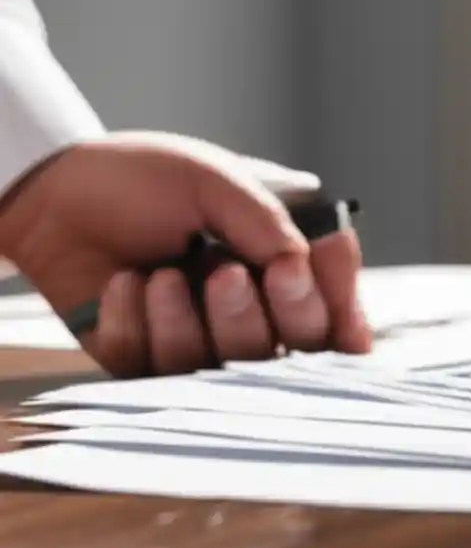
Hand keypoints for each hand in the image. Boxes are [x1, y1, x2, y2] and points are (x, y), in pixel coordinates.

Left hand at [0, 131, 372, 376]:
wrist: (54, 191)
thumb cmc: (143, 179)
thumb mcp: (217, 181)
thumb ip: (269, 224)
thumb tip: (305, 265)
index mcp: (281, 270)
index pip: (335, 315)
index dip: (338, 308)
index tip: (306, 272)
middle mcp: (249, 313)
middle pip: (290, 353)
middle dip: (262, 316)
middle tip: (229, 273)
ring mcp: (196, 342)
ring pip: (222, 367)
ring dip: (193, 320)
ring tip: (161, 273)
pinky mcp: (142, 363)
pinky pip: (152, 369)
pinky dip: (137, 323)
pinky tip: (123, 284)